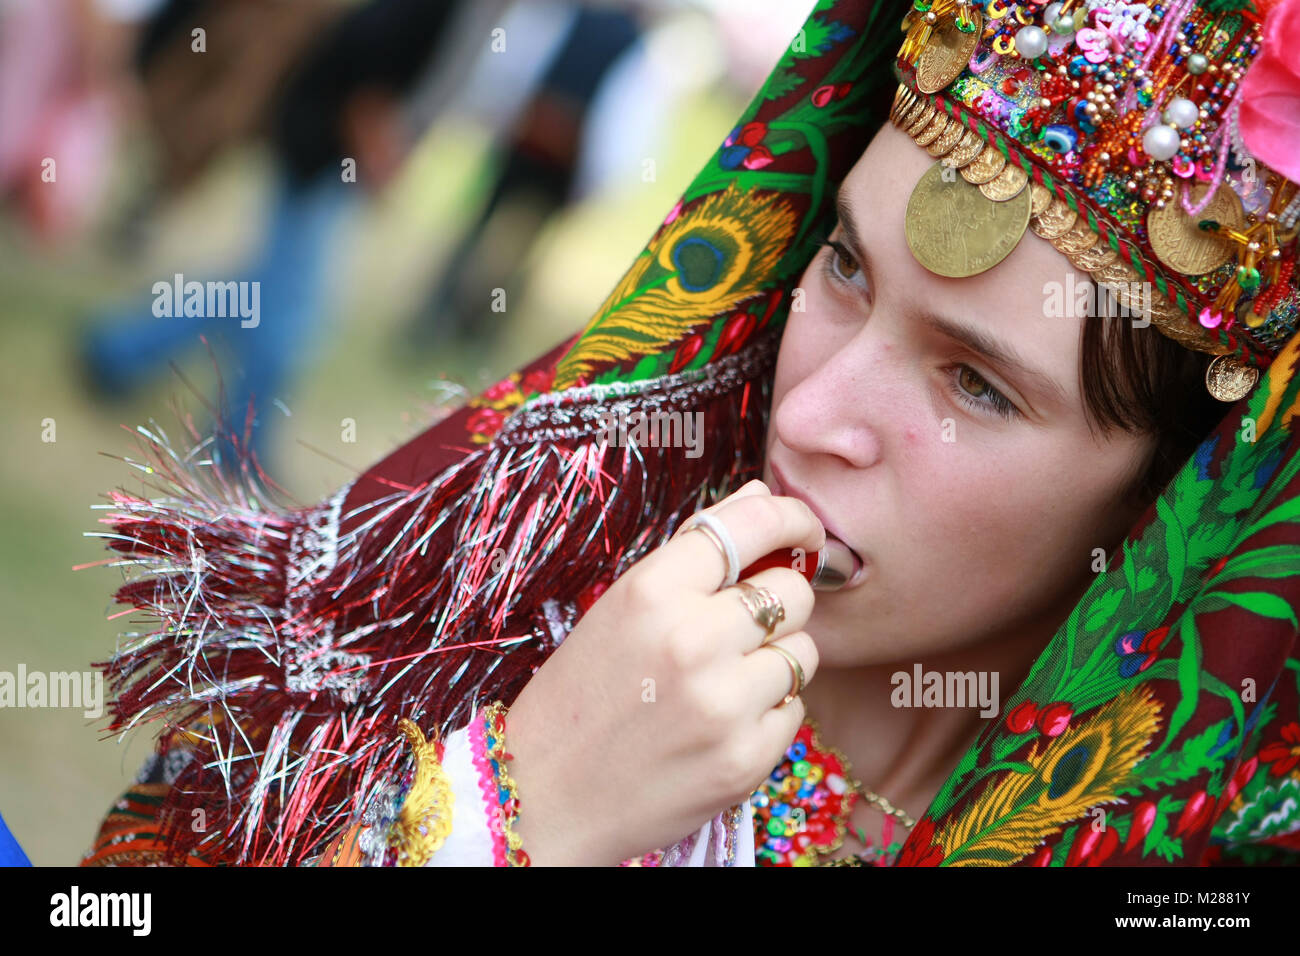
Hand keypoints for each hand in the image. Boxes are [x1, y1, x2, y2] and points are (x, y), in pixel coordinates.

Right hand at [505, 478, 823, 864]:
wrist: (542, 796)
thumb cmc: (580, 694)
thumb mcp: (621, 607)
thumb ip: (693, 552)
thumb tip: (760, 497)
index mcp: (653, 590)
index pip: (753, 524)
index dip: (792, 518)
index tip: (804, 528)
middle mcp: (693, 641)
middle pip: (793, 591)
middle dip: (779, 599)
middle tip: (742, 623)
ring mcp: (724, 704)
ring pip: (803, 651)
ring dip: (775, 659)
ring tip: (724, 678)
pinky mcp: (746, 759)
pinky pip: (796, 709)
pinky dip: (769, 710)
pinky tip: (721, 720)